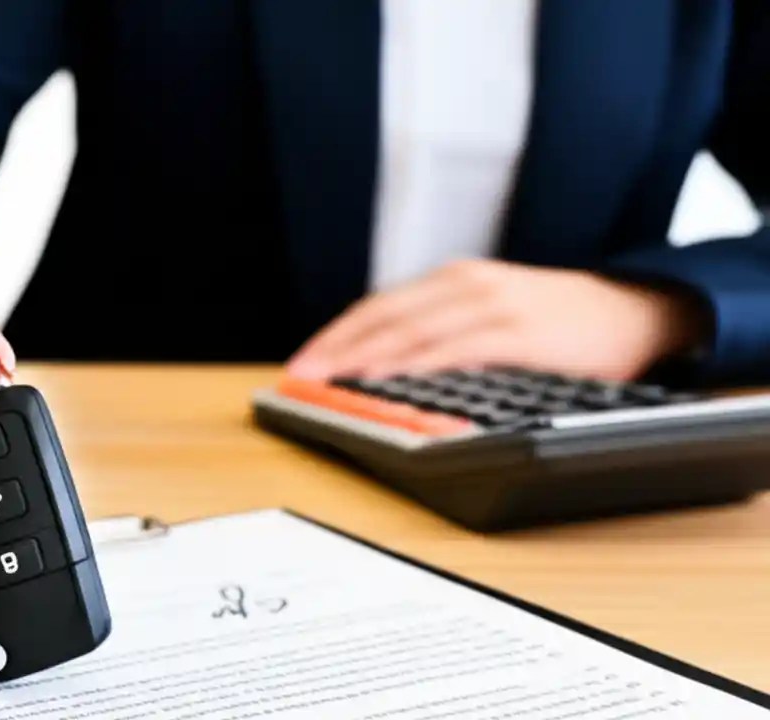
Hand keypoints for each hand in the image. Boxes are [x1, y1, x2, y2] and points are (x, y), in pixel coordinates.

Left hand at [287, 259, 706, 381]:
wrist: (633, 311)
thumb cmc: (555, 322)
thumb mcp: (490, 314)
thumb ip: (444, 332)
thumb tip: (386, 368)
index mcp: (453, 282)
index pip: (379, 308)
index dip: (336, 335)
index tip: (301, 362)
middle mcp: (465, 286)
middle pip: (384, 316)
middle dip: (337, 348)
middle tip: (300, 375)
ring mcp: (492, 306)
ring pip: (412, 330)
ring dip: (364, 357)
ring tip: (328, 379)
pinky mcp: (519, 333)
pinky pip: (455, 348)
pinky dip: (416, 363)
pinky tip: (388, 378)